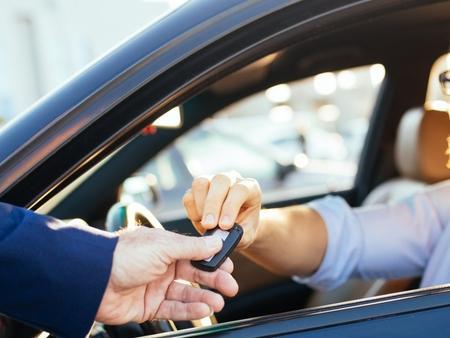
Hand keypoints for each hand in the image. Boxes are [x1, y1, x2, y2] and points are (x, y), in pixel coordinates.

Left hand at [96, 227, 237, 323]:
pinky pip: (173, 309)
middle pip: (194, 274)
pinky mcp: (148, 306)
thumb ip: (192, 247)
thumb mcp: (163, 246)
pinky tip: (203, 308)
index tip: (229, 265)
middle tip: (230, 286)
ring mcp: (155, 286)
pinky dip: (189, 310)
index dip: (212, 259)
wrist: (92, 280)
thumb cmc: (124, 255)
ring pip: (186, 293)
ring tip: (218, 301)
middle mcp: (162, 266)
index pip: (195, 253)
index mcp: (165, 247)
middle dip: (214, 280)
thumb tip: (215, 241)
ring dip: (203, 297)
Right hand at [183, 172, 261, 248]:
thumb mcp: (247, 234)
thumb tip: (222, 236)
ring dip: (200, 205)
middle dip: (212, 204)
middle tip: (209, 225)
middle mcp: (231, 179)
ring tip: (205, 224)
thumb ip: (238, 235)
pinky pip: (189, 195)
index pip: (240, 190)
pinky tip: (199, 221)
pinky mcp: (197, 189)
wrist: (236, 227)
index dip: (230, 207)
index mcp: (250, 187)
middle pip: (220, 181)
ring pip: (201, 183)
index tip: (225, 225)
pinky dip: (191, 210)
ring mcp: (212, 181)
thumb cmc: (244, 228)